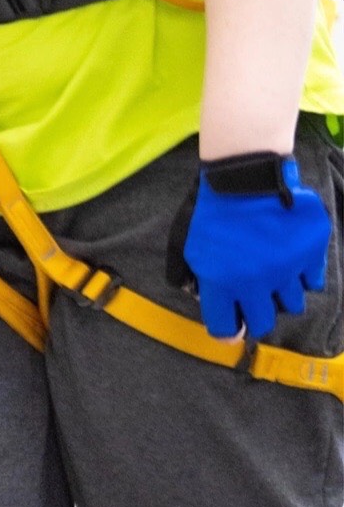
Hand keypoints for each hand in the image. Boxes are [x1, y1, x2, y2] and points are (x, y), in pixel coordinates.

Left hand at [170, 151, 330, 339]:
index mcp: (221, 284)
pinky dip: (304, 276)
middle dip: (256, 317)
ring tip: (274, 275)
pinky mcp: (311, 254)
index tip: (232, 324)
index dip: (228, 329)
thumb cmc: (213, 212)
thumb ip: (197, 279)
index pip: (225, 329)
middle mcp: (255, 284)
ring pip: (292, 304)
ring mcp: (286, 270)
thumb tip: (207, 300)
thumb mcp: (192, 248)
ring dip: (281, 294)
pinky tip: (292, 262)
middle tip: (255, 302)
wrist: (246, 176)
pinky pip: (313, 282)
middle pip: (262, 324)